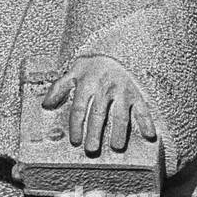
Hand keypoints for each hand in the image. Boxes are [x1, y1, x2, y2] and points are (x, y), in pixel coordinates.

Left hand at [42, 56, 156, 155]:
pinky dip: (147, 122)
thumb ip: (59, 88)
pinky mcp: (135, 93)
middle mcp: (104, 88)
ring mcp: (122, 91)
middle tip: (91, 149)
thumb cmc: (92, 64)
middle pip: (98, 114)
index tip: (75, 141)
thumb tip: (46, 105)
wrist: (117, 47)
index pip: (79, 108)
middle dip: (94, 133)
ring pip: (120, 114)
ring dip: (119, 132)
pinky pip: (142, 109)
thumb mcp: (73, 71)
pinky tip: (150, 135)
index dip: (76, 126)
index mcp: (87, 83)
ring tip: (117, 147)